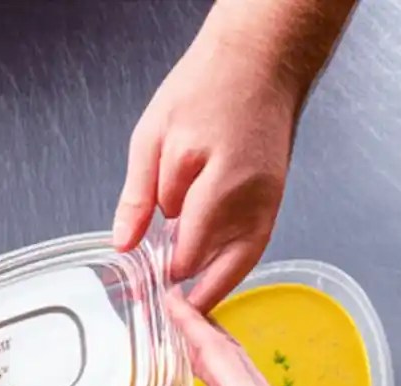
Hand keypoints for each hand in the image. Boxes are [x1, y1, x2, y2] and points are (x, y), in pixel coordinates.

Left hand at [113, 24, 302, 311]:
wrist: (260, 61)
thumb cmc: (203, 89)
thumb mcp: (151, 138)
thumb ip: (138, 196)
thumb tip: (124, 244)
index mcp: (215, 184)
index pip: (186, 253)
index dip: (164, 278)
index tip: (143, 294)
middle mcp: (250, 201)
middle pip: (219, 268)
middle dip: (191, 291)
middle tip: (165, 309)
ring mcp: (269, 201)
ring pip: (239, 261)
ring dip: (213, 280)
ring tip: (184, 299)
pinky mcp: (276, 199)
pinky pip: (253, 243)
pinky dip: (231, 260)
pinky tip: (208, 270)